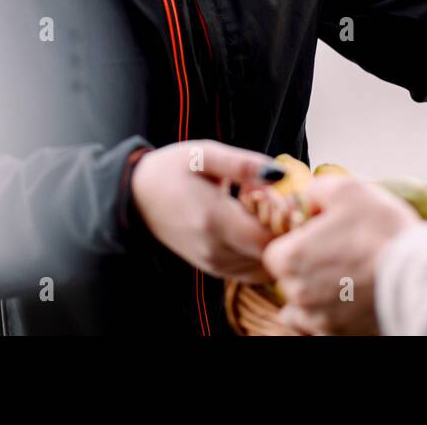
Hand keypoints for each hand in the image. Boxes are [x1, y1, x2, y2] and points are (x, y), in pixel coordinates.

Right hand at [131, 140, 279, 283]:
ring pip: (263, 269)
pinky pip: (250, 272)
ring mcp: (213, 263)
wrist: (137, 196)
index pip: (270, 240)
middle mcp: (214, 249)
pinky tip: (254, 229)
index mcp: (214, 219)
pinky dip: (260, 255)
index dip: (289, 224)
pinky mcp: (212, 268)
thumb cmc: (173, 169)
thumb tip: (280, 174)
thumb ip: (243, 164)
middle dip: (285, 236)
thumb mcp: (205, 154)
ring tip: (266, 216)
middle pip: (270, 257)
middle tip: (283, 207)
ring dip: (273, 246)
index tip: (290, 201)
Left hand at [262, 176, 418, 334]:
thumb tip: (306, 200)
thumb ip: (315, 190)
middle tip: (341, 253)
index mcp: (289, 258)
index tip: (322, 237)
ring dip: (318, 294)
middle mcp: (297, 294)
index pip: (277, 251)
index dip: (298, 241)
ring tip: (347, 279)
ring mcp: (318, 319)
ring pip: (304, 307)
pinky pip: (322, 328)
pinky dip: (331, 316)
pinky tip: (350, 301)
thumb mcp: (347, 189)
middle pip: (290, 279)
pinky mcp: (340, 336)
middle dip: (309, 267)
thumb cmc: (383, 232)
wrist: (420, 277)